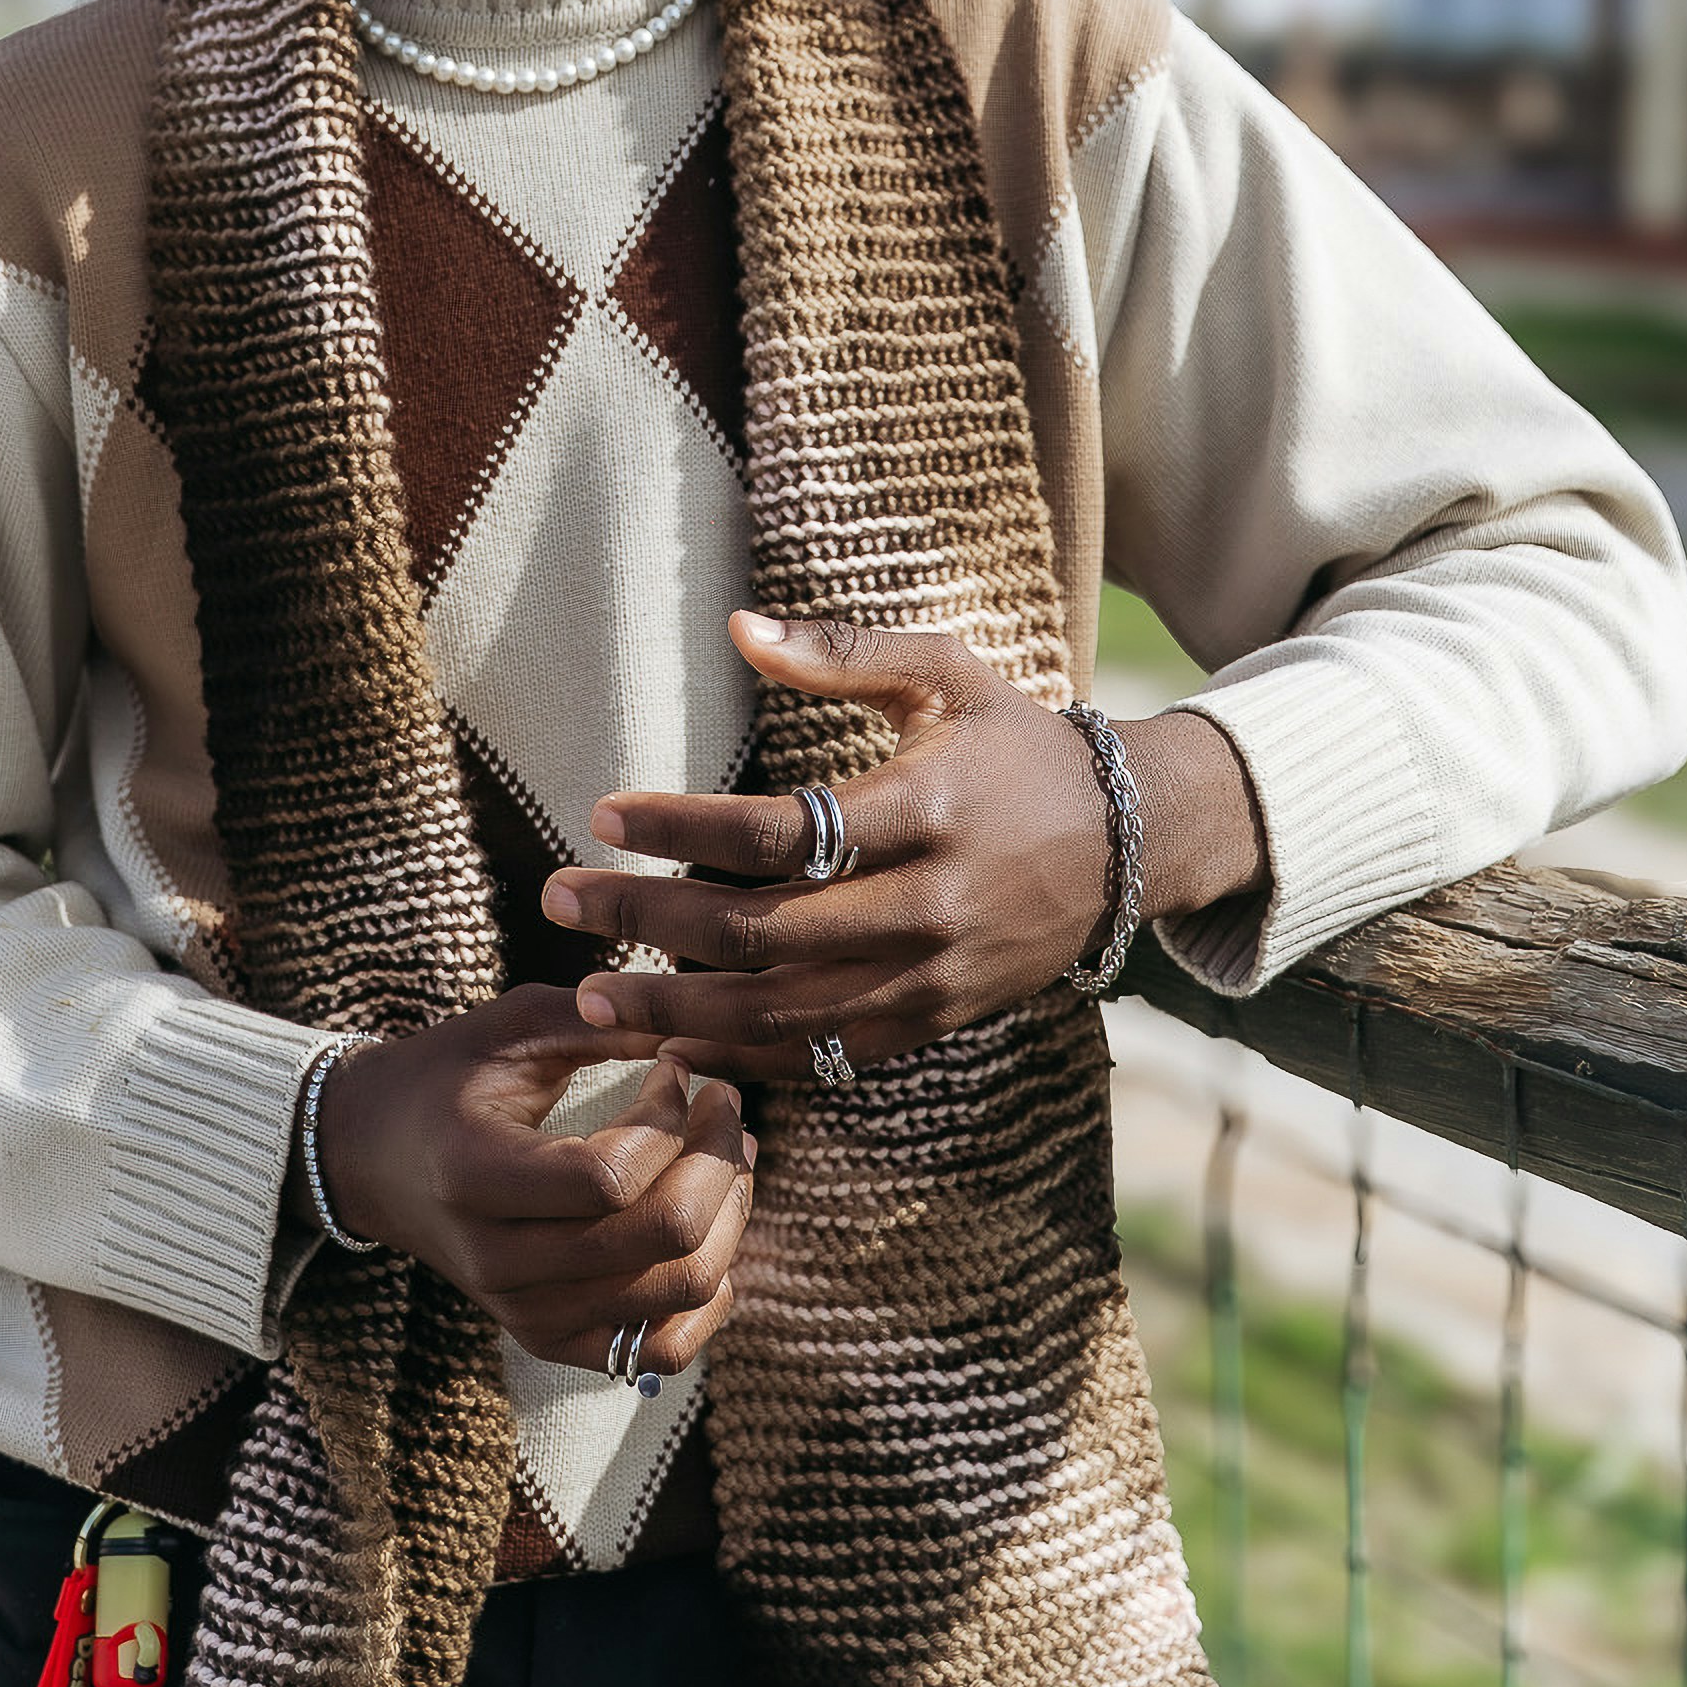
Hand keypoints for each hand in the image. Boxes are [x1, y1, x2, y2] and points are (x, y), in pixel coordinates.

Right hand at [309, 985, 757, 1377]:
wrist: (374, 1160)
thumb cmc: (446, 1078)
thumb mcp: (510, 1027)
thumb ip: (600, 1022)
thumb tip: (704, 1030)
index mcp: (474, 1175)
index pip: (609, 1178)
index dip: (669, 1120)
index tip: (676, 1069)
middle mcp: (498, 1261)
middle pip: (661, 1237)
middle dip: (719, 1160)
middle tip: (722, 1105)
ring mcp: (524, 1312)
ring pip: (678, 1291)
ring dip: (728, 1217)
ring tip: (725, 1155)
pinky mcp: (547, 1338)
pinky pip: (660, 1347)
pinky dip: (705, 1293)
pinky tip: (707, 1231)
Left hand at [540, 609, 1266, 1076]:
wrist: (1128, 843)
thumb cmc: (1017, 744)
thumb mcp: (947, 673)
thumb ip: (843, 649)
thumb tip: (736, 626)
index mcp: (925, 809)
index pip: (779, 831)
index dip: (682, 828)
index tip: (602, 814)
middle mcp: (927, 905)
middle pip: (763, 932)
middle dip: (647, 922)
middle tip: (558, 903)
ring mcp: (931, 977)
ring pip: (782, 1015)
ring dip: (675, 1013)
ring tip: (586, 997)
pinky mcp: (932, 1023)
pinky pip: (823, 1058)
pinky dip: (743, 1061)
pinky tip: (672, 1047)